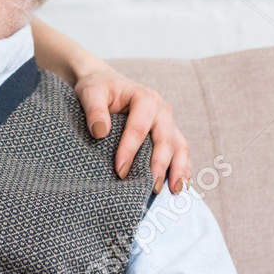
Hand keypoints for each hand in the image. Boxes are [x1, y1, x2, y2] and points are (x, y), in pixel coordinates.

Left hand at [72, 64, 191, 193]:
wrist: (105, 83)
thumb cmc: (98, 88)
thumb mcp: (91, 92)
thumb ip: (94, 110)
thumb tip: (100, 133)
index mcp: (145, 98)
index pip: (139, 127)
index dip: (130, 150)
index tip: (120, 171)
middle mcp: (161, 110)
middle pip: (165, 140)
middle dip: (159, 165)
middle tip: (151, 188)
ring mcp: (168, 122)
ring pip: (179, 147)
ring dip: (179, 170)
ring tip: (174, 191)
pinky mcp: (168, 133)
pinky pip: (180, 151)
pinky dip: (183, 168)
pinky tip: (180, 185)